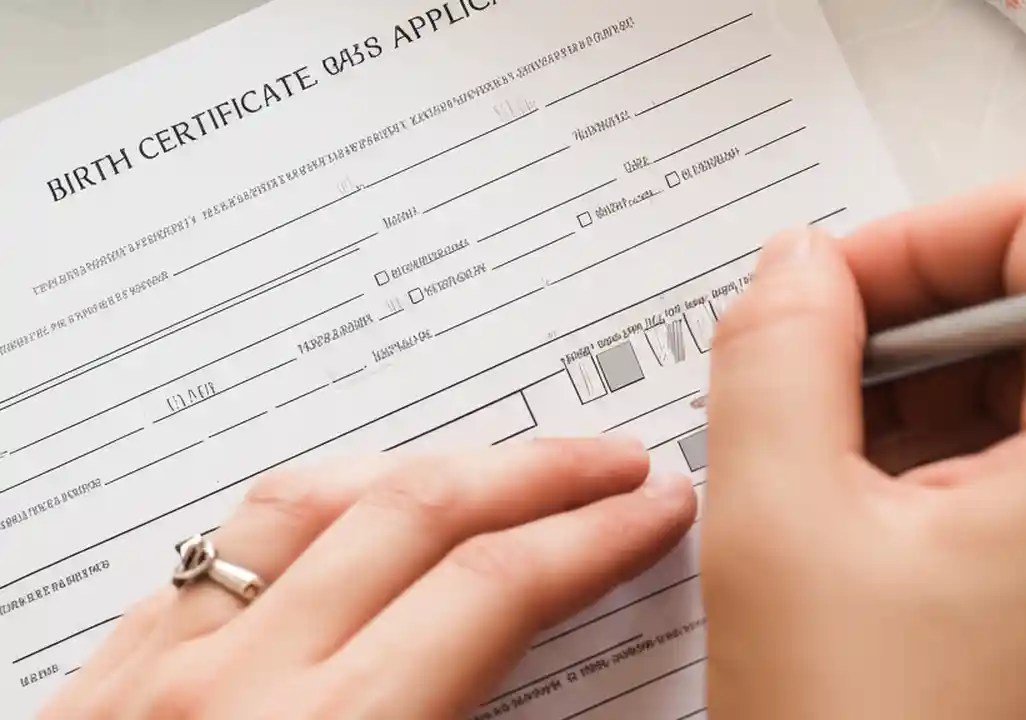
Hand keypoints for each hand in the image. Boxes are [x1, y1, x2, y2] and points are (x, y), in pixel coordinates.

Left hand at [42, 438, 695, 717]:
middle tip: (608, 464)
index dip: (593, 537)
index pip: (491, 591)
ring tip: (496, 467)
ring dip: (426, 469)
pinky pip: (223, 544)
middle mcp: (231, 687)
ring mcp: (156, 669)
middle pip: (416, 514)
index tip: (650, 512)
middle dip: (538, 472)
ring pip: (311, 500)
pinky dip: (315, 507)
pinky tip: (352, 511)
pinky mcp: (106, 677)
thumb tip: (551, 701)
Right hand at [702, 170, 1025, 719]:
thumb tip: (795, 267)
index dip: (911, 238)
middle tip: (804, 395)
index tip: (821, 295)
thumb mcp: (782, 529)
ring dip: (916, 397)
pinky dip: (949, 456)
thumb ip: (775, 353)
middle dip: (903, 327)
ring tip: (828, 482)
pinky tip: (873, 522)